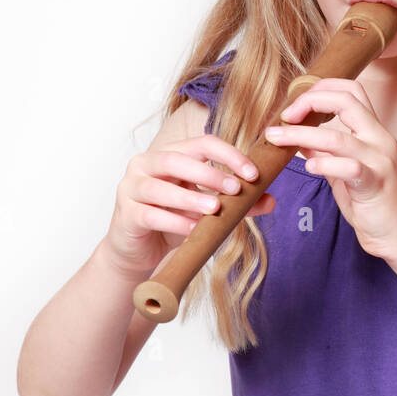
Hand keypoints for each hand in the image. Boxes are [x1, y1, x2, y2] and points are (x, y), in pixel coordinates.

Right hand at [105, 134, 275, 278]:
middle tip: (235, 189)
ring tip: (214, 209)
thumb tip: (270, 200)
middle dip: (209, 174)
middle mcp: (146, 164)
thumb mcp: (208, 210)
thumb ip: (236, 203)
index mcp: (170, 154)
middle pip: (178, 159)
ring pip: (160, 187)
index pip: (202, 144)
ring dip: (190, 198)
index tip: (253, 173)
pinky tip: (192, 229)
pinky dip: (174, 221)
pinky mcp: (126, 214)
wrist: (140, 251)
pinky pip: (151, 214)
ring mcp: (131, 187)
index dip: (229, 155)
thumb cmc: (173, 221)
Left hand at [266, 79, 396, 261]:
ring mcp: (380, 161)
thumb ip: (325, 152)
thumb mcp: (345, 171)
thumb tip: (297, 137)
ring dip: (300, 135)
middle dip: (309, 101)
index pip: (351, 90)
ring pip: (336, 137)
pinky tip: (309, 168)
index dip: (321, 88)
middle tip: (284, 116)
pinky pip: (349, 168)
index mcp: (374, 132)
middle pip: (346, 100)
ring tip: (276, 138)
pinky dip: (324, 165)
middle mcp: (381, 139)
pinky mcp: (377, 185)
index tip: (295, 105)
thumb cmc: (374, 203)